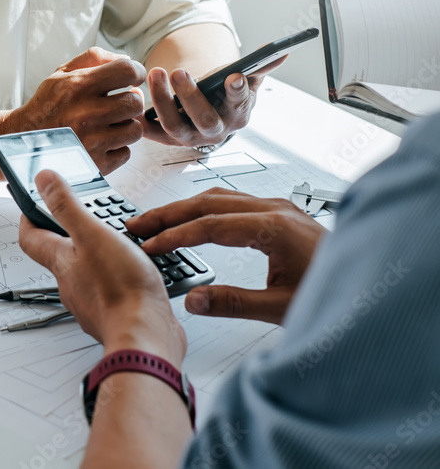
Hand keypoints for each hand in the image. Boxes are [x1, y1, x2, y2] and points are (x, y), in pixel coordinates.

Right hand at [6, 48, 146, 174]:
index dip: (136, 72)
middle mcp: (86, 113)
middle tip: (117, 105)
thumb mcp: (61, 74)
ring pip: (135, 130)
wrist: (21, 140)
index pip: (128, 71)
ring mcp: (91, 141)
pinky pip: (126, 153)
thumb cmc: (47, 105)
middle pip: (136, 102)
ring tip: (108, 125)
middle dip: (130, 102)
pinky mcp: (94, 164)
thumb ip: (93, 58)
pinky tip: (101, 143)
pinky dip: (116, 149)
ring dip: (125, 127)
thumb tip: (126, 58)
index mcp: (79, 86)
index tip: (131, 79)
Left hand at [18, 170, 185, 364]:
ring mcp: (91, 301)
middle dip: (69, 234)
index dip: (28, 217)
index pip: (30, 237)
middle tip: (82, 217)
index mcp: (61, 261)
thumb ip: (67, 207)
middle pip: (59, 254)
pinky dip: (118, 278)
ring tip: (118, 241)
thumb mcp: (93, 235)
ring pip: (87, 272)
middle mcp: (70, 283)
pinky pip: (110, 290)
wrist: (146, 339)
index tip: (32, 203)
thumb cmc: (121, 290)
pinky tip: (136, 272)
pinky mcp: (114, 313)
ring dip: (97, 256)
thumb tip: (42, 179)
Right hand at [126, 188, 325, 324]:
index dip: (176, 236)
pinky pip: (233, 203)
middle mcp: (275, 210)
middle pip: (208, 202)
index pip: (211, 225)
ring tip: (155, 222)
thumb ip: (234, 304)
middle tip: (136, 225)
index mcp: (275, 228)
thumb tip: (192, 300)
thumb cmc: (336, 294)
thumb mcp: (282, 308)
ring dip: (184, 208)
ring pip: (219, 198)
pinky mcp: (280, 215)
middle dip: (169, 214)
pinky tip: (191, 219)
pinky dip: (204, 209)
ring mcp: (278, 209)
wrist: (371, 284)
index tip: (149, 246)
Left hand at [139, 57, 286, 147]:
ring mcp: (190, 137)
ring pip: (175, 125)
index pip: (240, 104)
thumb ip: (261, 65)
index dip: (238, 91)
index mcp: (238, 115)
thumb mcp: (245, 80)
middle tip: (179, 72)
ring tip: (156, 74)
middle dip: (191, 96)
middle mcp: (215, 131)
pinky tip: (135, 106)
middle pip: (204, 119)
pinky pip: (153, 134)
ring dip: (162, 100)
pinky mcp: (168, 139)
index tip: (234, 76)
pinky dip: (143, 123)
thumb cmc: (225, 94)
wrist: (209, 113)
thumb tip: (281, 51)